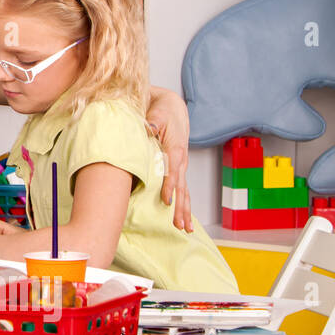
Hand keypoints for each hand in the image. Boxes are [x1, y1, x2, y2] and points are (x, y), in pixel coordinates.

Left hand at [147, 89, 193, 230]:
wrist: (172, 106)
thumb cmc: (162, 109)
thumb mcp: (157, 112)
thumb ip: (153, 122)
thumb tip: (149, 128)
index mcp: (175, 148)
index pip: (172, 170)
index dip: (169, 185)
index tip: (166, 200)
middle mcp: (181, 159)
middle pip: (181, 187)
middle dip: (180, 207)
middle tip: (178, 225)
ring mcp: (181, 165)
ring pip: (184, 191)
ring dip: (184, 210)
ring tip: (185, 228)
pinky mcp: (178, 167)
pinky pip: (182, 188)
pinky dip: (183, 203)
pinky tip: (182, 217)